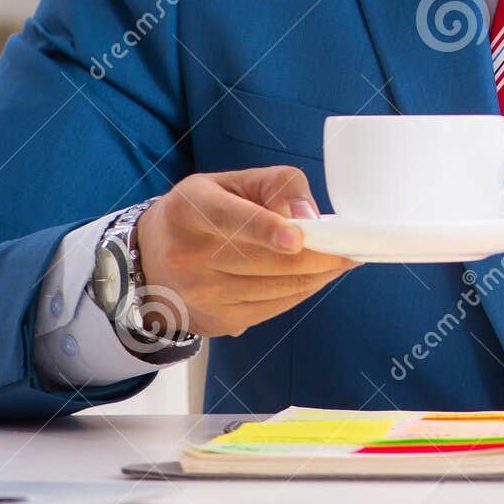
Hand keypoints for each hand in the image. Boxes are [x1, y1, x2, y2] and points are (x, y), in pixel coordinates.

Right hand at [134, 166, 355, 338]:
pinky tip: (318, 276)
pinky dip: (302, 291)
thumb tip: (310, 215)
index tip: (298, 237)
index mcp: (190, 211)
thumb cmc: (200, 212)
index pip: (230, 221)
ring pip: (275, 288)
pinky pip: (273, 308)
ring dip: (319, 275)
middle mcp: (188, 257)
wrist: (150, 261)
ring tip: (343, 259)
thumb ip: (276, 185)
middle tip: (353, 247)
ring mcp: (200, 295)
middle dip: (318, 255)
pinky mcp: (216, 322)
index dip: (265, 229)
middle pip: (265, 261)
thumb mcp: (230, 182)